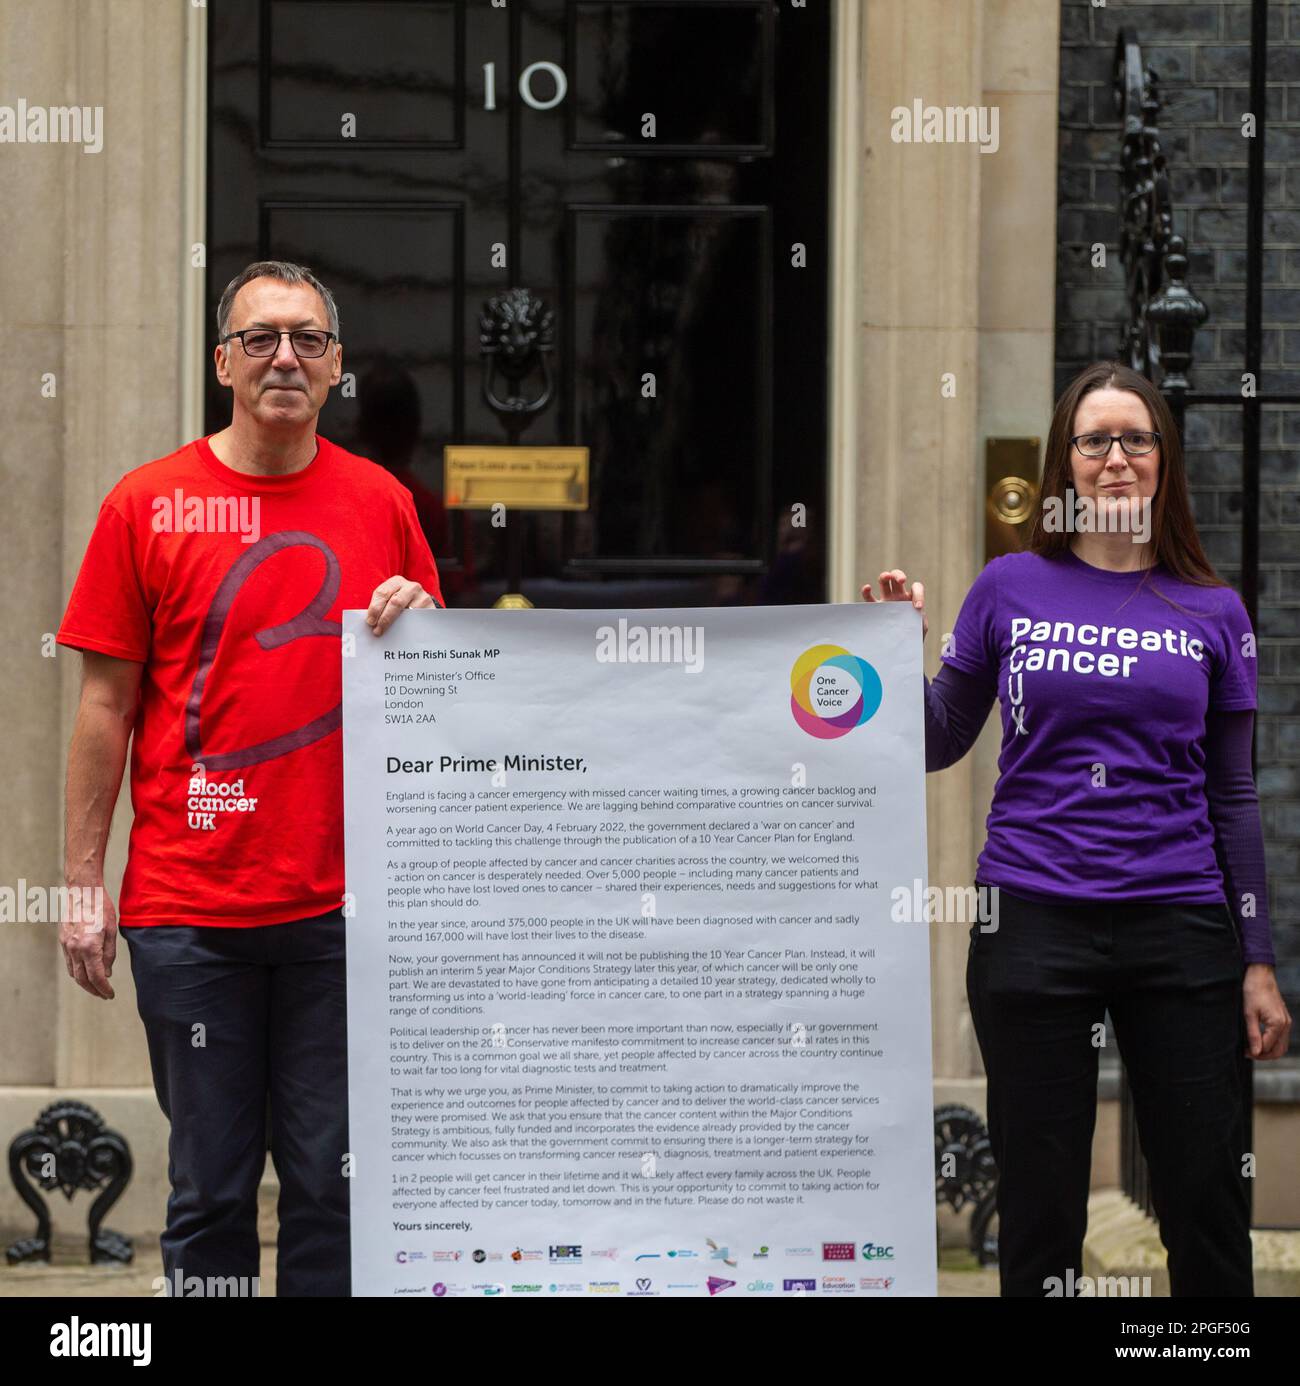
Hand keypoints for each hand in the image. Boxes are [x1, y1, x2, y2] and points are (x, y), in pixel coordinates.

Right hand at [59, 883, 117, 999]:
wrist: (82, 891)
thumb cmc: (101, 908)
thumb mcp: (112, 931)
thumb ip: (109, 954)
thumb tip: (107, 973)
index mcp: (89, 947)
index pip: (96, 976)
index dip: (104, 988)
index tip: (110, 995)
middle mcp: (75, 949)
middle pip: (82, 979)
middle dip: (94, 990)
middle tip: (104, 995)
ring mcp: (66, 945)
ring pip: (73, 972)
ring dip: (84, 983)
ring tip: (96, 987)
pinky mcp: (62, 941)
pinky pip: (69, 962)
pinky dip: (77, 971)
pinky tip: (86, 972)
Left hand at [366, 575, 436, 634]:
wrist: (421, 603)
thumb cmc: (400, 602)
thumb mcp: (390, 598)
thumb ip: (381, 606)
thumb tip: (370, 622)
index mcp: (396, 581)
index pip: (382, 593)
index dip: (375, 608)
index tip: (370, 622)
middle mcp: (411, 586)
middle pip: (395, 602)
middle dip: (384, 618)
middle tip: (377, 630)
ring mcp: (423, 596)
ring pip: (408, 612)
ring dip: (396, 624)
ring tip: (388, 633)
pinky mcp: (431, 607)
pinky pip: (417, 619)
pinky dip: (408, 627)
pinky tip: (402, 632)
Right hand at [861, 569, 927, 638]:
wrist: (902, 646)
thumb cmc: (913, 636)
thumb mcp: (921, 628)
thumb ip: (921, 619)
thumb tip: (916, 613)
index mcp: (911, 598)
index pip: (916, 588)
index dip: (919, 594)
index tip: (918, 607)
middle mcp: (898, 596)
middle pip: (897, 577)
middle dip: (899, 575)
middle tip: (902, 581)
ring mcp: (886, 601)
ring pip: (883, 582)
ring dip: (885, 576)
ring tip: (886, 577)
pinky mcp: (876, 609)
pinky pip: (869, 598)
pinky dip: (866, 591)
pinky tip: (868, 587)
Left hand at [1243, 965, 1291, 1059]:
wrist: (1261, 976)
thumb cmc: (1253, 992)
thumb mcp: (1249, 1014)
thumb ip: (1253, 1034)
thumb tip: (1256, 1052)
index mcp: (1278, 1024)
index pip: (1268, 1048)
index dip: (1256, 1053)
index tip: (1244, 1052)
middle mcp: (1286, 1025)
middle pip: (1279, 1051)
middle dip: (1264, 1056)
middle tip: (1249, 1053)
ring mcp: (1287, 1022)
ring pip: (1282, 1045)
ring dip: (1269, 1050)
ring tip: (1253, 1048)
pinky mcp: (1284, 1019)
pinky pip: (1281, 1037)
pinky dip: (1272, 1042)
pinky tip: (1260, 1039)